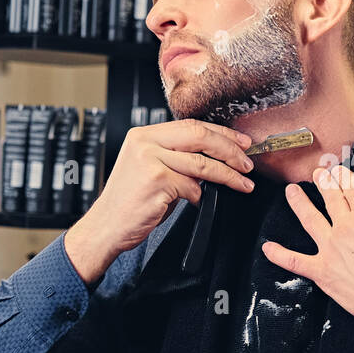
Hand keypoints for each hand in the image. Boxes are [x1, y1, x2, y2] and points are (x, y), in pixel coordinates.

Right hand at [65, 119, 255, 285]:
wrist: (106, 226)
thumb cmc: (130, 202)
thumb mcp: (150, 169)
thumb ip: (176, 157)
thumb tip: (215, 156)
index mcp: (143, 134)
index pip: (191, 125)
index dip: (221, 133)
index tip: (241, 143)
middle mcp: (144, 142)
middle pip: (200, 136)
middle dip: (230, 150)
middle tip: (247, 163)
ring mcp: (149, 160)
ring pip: (202, 164)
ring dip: (228, 175)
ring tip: (242, 183)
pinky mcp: (156, 181)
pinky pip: (191, 187)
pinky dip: (200, 197)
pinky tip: (199, 202)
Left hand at [261, 164, 353, 326]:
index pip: (352, 187)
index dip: (344, 175)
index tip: (338, 169)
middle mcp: (346, 226)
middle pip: (330, 197)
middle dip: (322, 182)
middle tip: (316, 173)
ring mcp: (331, 248)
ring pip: (309, 219)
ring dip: (299, 203)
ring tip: (291, 192)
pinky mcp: (323, 271)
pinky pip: (296, 261)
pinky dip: (280, 255)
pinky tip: (267, 248)